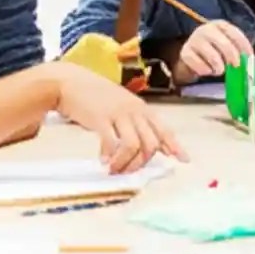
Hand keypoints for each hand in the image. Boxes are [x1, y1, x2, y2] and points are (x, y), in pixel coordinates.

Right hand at [49, 63, 190, 173]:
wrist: (70, 82)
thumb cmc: (96, 96)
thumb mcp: (121, 106)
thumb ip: (133, 122)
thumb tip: (143, 147)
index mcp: (142, 108)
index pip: (164, 129)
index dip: (174, 145)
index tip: (184, 159)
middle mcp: (134, 110)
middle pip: (151, 142)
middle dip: (142, 162)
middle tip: (128, 171)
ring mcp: (118, 114)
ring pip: (134, 145)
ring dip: (126, 163)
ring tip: (115, 170)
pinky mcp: (101, 118)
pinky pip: (112, 143)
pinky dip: (110, 156)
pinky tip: (103, 161)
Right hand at [175, 20, 253, 83]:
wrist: (193, 56)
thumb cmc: (214, 50)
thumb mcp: (226, 46)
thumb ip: (237, 51)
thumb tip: (249, 62)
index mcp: (220, 25)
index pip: (235, 33)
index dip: (244, 46)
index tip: (250, 57)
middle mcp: (206, 29)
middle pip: (224, 43)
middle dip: (233, 56)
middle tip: (236, 66)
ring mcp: (194, 40)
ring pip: (212, 56)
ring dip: (219, 67)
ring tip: (219, 70)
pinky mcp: (185, 53)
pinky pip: (200, 65)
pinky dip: (206, 71)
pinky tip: (207, 70)